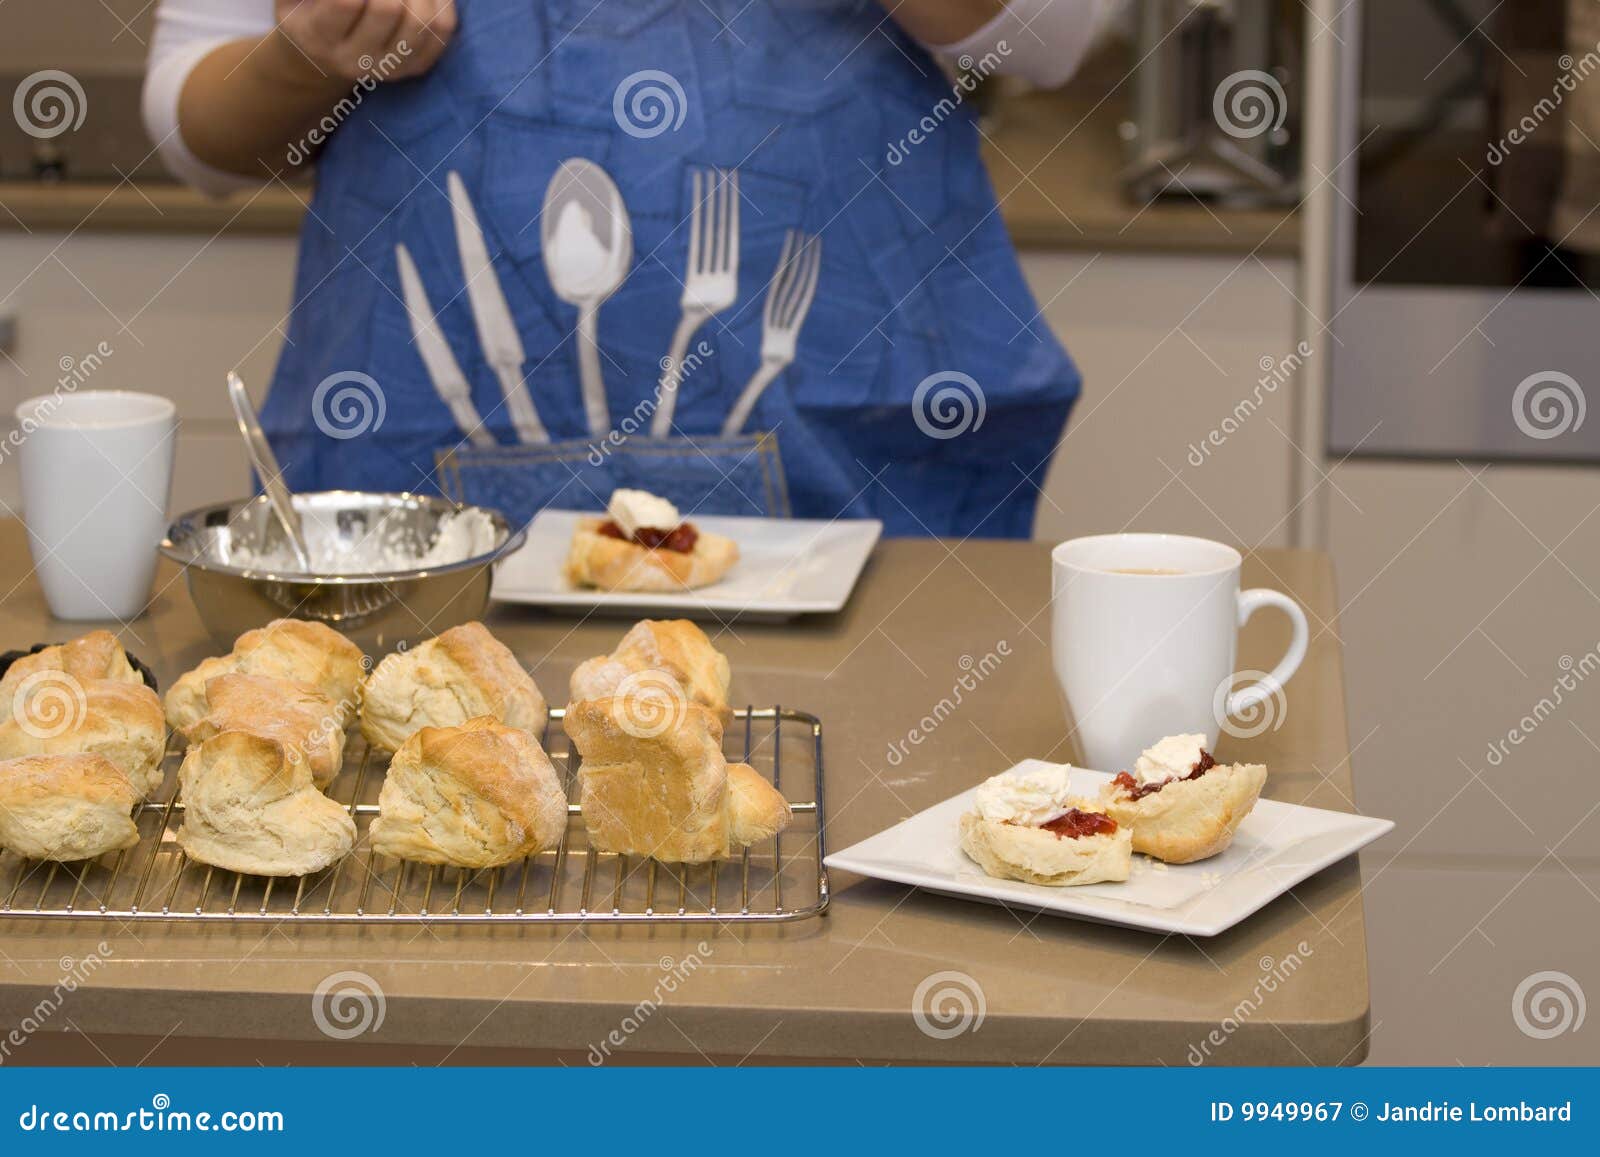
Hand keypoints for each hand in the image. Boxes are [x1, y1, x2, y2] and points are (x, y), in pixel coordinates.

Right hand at [273, 0, 456, 83]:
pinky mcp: (415, 66)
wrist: (322, 55)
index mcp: (319, 36)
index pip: (347, 3)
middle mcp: (356, 60)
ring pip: (421, 21)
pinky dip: (439, 0)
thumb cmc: (308, 9)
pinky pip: (442, 29)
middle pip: (388, 9)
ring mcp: (390, 68)